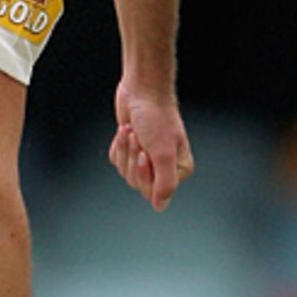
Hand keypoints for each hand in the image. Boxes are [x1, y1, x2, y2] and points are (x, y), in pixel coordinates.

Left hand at [108, 82, 194, 210]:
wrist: (142, 91)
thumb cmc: (157, 116)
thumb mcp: (163, 153)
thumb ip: (165, 184)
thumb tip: (160, 206)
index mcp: (178, 169)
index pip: (154, 191)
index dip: (144, 174)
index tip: (146, 153)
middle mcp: (164, 166)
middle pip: (137, 183)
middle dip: (132, 159)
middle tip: (140, 139)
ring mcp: (146, 158)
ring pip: (126, 172)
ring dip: (125, 150)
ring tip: (133, 132)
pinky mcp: (131, 150)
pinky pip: (118, 160)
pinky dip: (118, 146)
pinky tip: (126, 131)